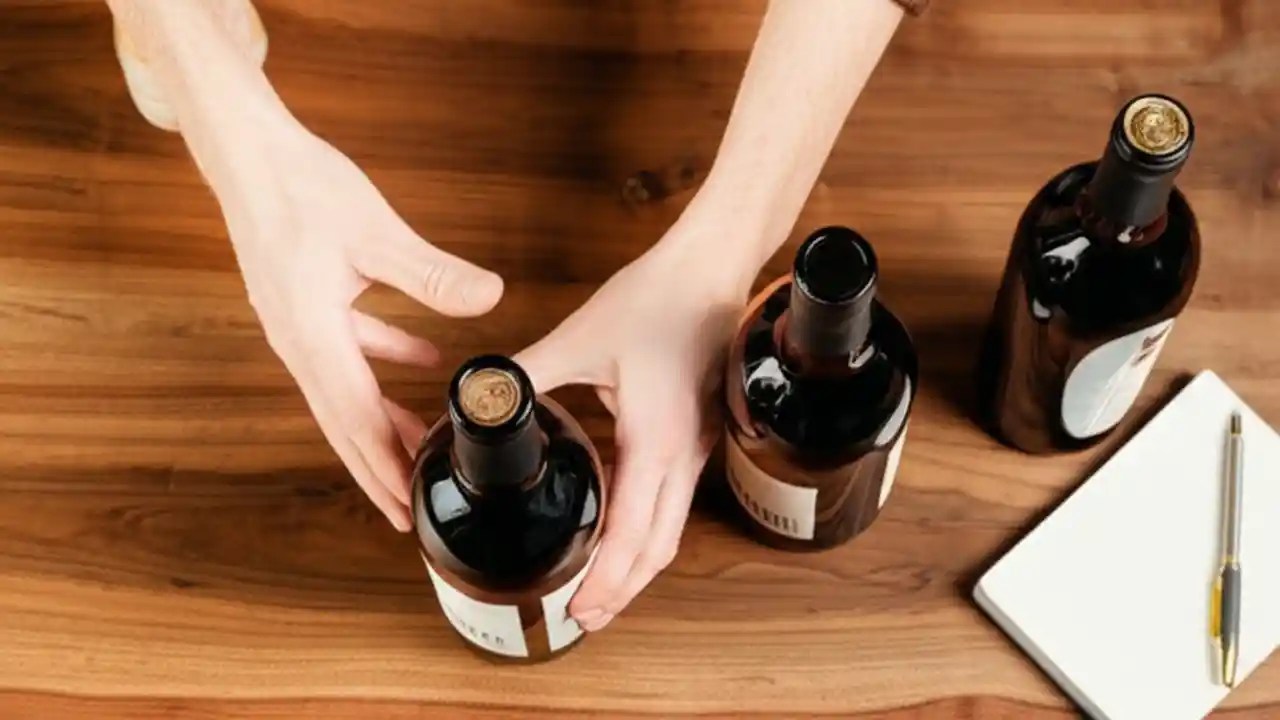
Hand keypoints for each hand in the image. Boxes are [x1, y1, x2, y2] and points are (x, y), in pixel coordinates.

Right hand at [217, 118, 502, 530]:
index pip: (355, 420)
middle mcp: (298, 342)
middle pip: (342, 423)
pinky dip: (384, 362)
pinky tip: (425, 360)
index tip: (406, 505)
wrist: (246, 152)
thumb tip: (491, 299)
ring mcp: (297, 325)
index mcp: (312, 336)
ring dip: (381, 423)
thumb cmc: (300, 187)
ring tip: (419, 450)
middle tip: (408, 511)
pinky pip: (347, 351)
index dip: (384, 465)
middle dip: (377, 469)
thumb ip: (433, 275)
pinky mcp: (303, 305)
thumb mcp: (376, 232)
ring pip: (344, 393)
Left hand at [516, 207, 752, 630]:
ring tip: (601, 591)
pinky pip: (674, 502)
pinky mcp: (697, 437)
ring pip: (670, 530)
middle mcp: (683, 455)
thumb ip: (527, 376)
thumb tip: (481, 399)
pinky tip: (618, 531)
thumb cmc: (655, 300)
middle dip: (622, 591)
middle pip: (658, 548)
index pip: (630, 532)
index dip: (604, 579)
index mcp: (655, 439)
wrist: (710, 270)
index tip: (577, 608)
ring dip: (637, 567)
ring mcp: (696, 449)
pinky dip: (647, 533)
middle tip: (583, 618)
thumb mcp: (580, 338)